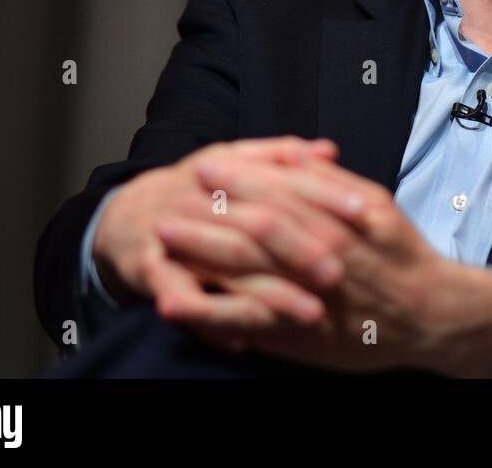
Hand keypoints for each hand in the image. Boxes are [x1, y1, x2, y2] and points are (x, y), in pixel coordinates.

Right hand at [91, 136, 349, 346]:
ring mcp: (175, 234)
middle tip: (341, 273)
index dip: (325, 193)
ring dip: (269, 293)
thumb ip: (282, 156)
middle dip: (301, 249)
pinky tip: (243, 342)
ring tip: (311, 315)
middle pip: (258, 222)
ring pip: (228, 265)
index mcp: (229, 165)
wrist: (126, 217)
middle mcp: (203, 196)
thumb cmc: (196, 190)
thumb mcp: (235, 163)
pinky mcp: (151, 271)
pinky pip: (184, 300)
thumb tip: (329, 149)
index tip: (365, 212)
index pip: (285, 177)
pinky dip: (212, 323)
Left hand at [159, 154, 491, 376]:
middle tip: (172, 191)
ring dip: (200, 250)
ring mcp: (309, 292)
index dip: (241, 176)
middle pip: (256, 225)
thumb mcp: (376, 204)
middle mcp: (322, 252)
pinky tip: (176, 303)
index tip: (208, 163)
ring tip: (161, 237)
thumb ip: (333, 181)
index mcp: (340, 217)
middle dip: (211, 207)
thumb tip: (295, 153)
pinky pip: (247, 320)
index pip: (281, 189)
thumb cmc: (401, 256)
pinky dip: (209, 312)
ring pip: (247, 268)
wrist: (429, 315)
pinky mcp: (298, 330)